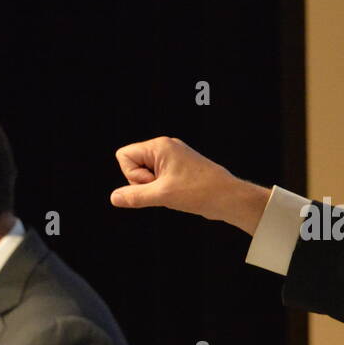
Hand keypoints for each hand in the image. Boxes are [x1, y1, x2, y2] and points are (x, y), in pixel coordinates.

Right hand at [109, 136, 269, 233]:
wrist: (229, 198)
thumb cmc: (201, 191)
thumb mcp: (162, 196)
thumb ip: (134, 196)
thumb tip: (114, 197)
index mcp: (159, 146)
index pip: (123, 155)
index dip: (132, 175)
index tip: (154, 183)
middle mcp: (165, 148)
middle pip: (133, 164)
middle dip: (143, 182)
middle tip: (166, 189)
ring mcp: (173, 158)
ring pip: (146, 174)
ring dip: (154, 188)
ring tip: (174, 192)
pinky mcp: (179, 170)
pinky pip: (158, 179)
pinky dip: (163, 190)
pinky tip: (178, 194)